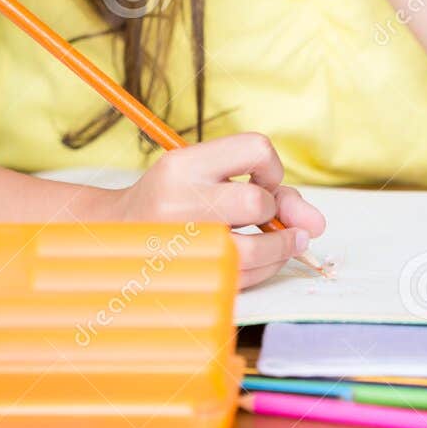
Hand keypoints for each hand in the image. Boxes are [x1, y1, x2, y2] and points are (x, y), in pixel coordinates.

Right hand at [114, 132, 325, 289]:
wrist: (109, 237)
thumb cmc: (172, 202)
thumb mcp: (205, 176)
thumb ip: (268, 188)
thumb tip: (316, 224)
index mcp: (183, 164)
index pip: (256, 148)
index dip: (273, 169)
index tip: (262, 182)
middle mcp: (177, 199)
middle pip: (255, 202)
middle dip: (273, 213)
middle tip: (263, 218)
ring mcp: (178, 243)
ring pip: (253, 249)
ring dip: (279, 247)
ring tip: (280, 242)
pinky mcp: (184, 276)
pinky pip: (243, 279)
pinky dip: (263, 270)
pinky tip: (258, 261)